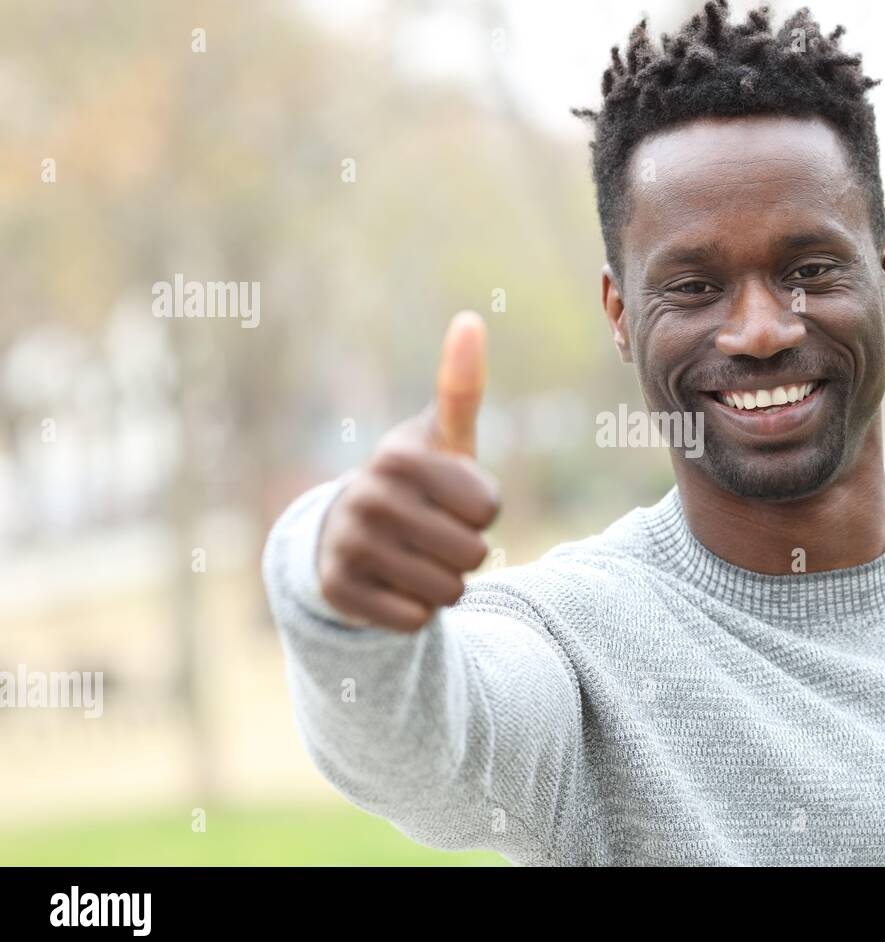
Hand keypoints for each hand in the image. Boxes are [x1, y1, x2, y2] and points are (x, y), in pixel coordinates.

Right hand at [317, 310, 498, 630]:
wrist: (350, 539)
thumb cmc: (417, 486)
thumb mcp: (442, 440)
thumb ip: (461, 387)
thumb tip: (470, 319)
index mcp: (396, 456)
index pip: (488, 510)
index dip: (481, 513)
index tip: (451, 501)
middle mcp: (365, 496)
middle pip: (472, 553)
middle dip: (465, 553)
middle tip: (433, 537)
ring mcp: (347, 545)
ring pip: (447, 591)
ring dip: (444, 585)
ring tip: (415, 560)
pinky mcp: (338, 592)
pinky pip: (416, 620)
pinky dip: (417, 613)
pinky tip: (394, 587)